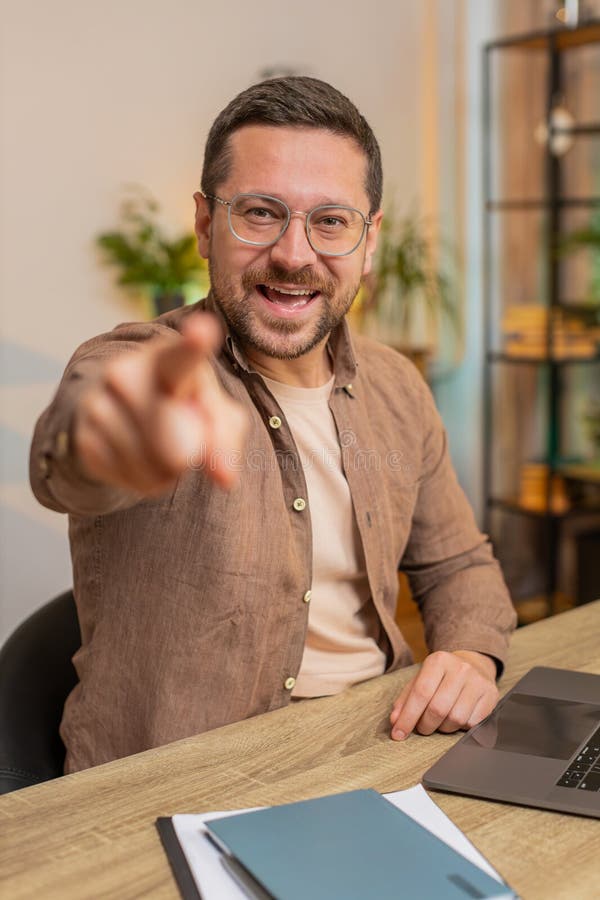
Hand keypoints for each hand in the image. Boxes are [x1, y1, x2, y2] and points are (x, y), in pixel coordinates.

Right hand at [74, 313, 247, 494]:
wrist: (128, 416)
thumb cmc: (187, 409)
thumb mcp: (216, 416)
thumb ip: (226, 437)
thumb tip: (224, 478)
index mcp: (169, 358)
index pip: (182, 357)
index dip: (194, 345)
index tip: (204, 331)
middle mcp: (125, 372)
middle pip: (167, 429)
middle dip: (186, 451)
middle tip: (187, 444)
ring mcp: (98, 404)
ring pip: (150, 461)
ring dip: (166, 471)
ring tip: (159, 450)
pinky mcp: (83, 437)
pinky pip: (127, 477)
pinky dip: (143, 480)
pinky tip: (137, 459)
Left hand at [389, 650, 497, 740]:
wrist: (473, 665)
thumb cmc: (441, 677)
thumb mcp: (420, 679)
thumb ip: (406, 699)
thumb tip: (395, 721)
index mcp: (438, 661)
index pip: (420, 693)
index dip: (408, 717)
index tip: (398, 734)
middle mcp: (460, 668)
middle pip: (438, 708)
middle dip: (426, 725)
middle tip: (422, 728)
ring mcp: (477, 681)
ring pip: (456, 719)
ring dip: (444, 728)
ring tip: (440, 721)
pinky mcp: (491, 695)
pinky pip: (472, 723)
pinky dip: (461, 728)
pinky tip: (457, 718)